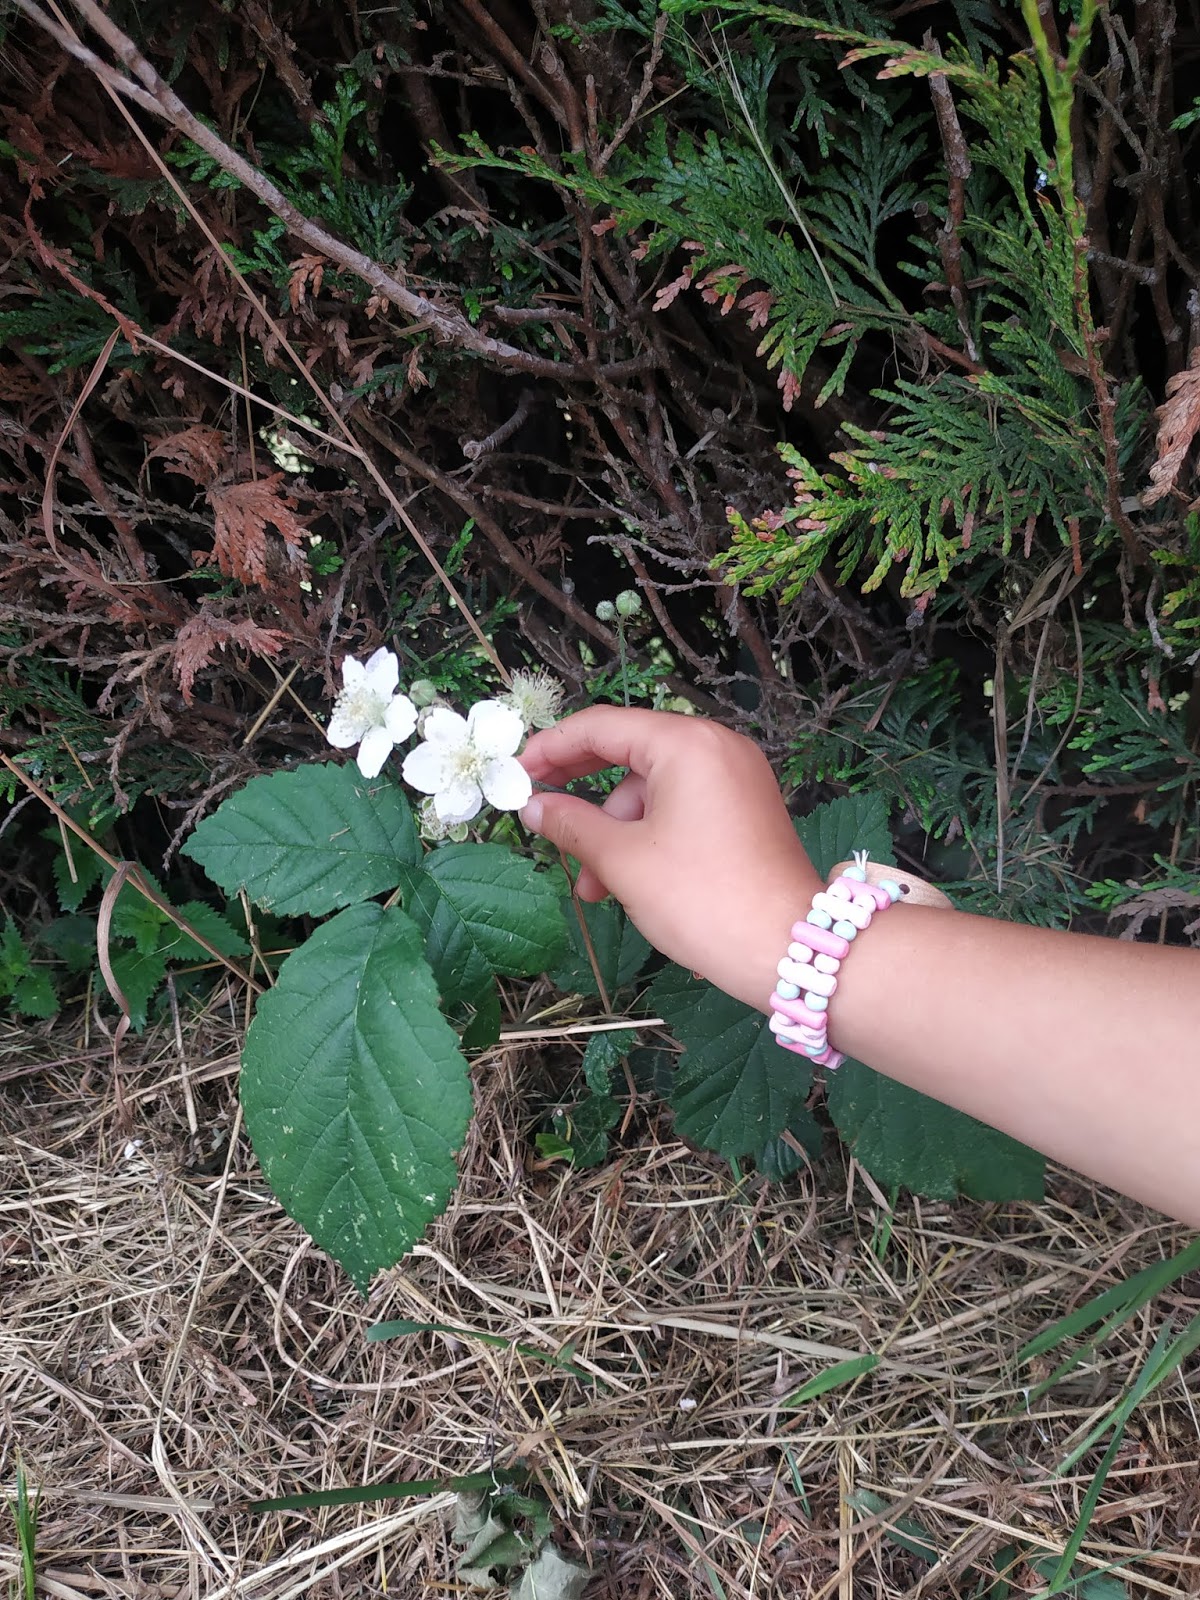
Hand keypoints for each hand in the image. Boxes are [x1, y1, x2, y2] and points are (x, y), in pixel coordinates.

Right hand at [519, 706, 819, 1008]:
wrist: (788, 948)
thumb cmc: (702, 899)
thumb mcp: (623, 860)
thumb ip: (572, 824)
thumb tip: (534, 807)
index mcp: (688, 744)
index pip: (603, 726)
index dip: (552, 748)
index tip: (517, 773)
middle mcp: (717, 748)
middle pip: (630, 752)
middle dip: (581, 790)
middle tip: (539, 811)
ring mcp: (737, 778)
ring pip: (655, 790)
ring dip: (615, 831)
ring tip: (593, 887)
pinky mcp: (746, 810)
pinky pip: (683, 808)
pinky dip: (650, 836)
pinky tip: (627, 881)